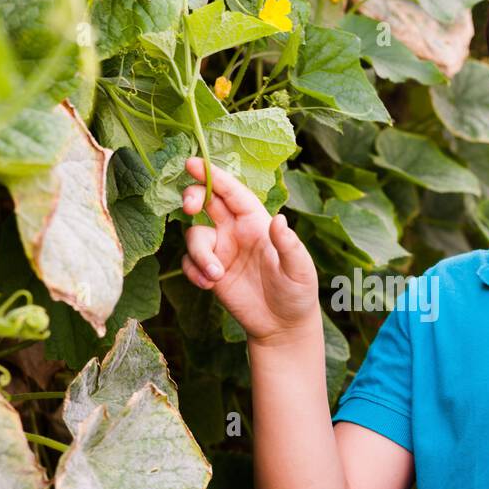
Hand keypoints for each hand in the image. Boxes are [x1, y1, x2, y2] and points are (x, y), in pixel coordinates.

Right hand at [180, 157, 319, 344]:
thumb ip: (289, 245)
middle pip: (206, 202)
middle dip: (192, 198)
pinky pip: (189, 263)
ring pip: (195, 236)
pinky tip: (210, 286)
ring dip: (199, 253)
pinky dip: (193, 272)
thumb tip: (279, 220)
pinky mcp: (210, 273)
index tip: (193, 163)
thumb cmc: (298, 292)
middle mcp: (236, 231)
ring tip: (215, 276)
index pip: (232, 192)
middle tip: (189, 207)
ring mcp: (221, 251)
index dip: (213, 176)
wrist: (283, 326)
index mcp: (257, 222)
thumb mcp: (299, 269)